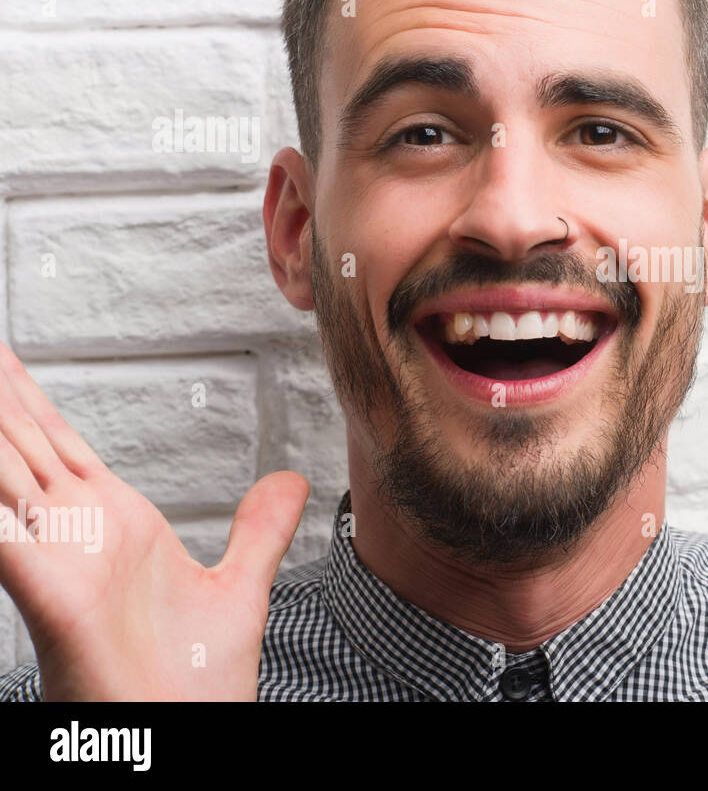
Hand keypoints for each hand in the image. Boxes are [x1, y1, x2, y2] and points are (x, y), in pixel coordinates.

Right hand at [0, 341, 307, 699]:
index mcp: (114, 523)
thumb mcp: (239, 586)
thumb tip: (292, 481)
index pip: (62, 442)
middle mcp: (75, 533)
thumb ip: (261, 530)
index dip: (32, 398)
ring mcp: (54, 559)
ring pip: (3, 472)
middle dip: (4, 394)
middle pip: (23, 442)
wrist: (188, 736)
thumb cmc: (197, 682)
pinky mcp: (43, 591)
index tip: (9, 358)